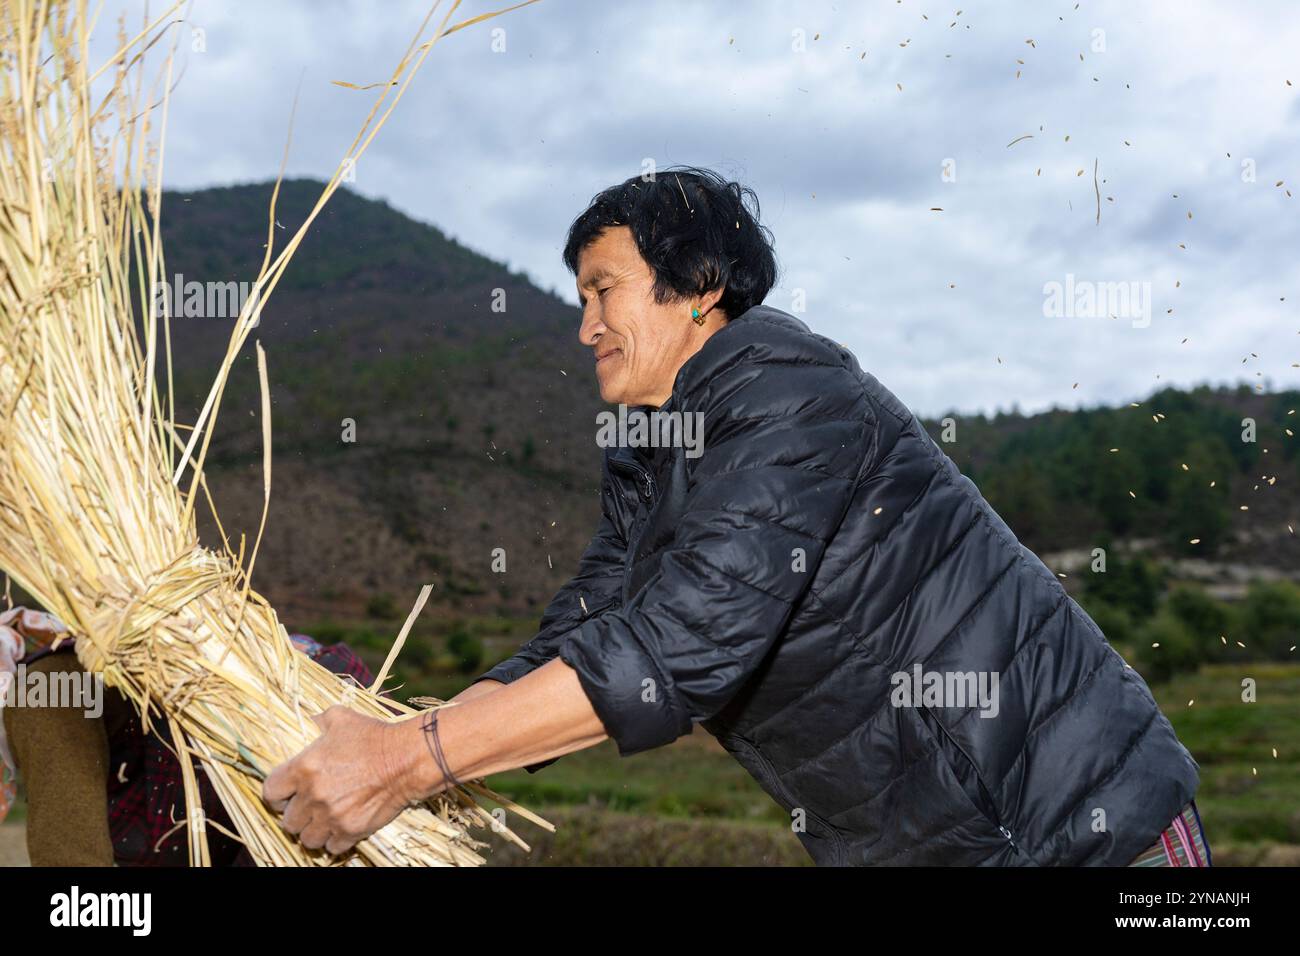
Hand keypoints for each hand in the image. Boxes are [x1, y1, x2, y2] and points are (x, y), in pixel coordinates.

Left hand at [261, 705, 423, 855]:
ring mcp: (331, 816)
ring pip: (307, 839)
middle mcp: (313, 796)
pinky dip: (335, 841)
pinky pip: (332, 847)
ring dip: (313, 831)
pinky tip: (341, 829)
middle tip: (309, 809)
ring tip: (323, 822)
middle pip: (288, 821)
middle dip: (297, 816)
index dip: (276, 795)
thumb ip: (321, 720)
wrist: (406, 759)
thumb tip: (313, 721)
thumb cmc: (374, 737)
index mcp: (303, 768)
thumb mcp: (342, 718)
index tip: (285, 796)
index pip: (271, 792)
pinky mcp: (351, 830)